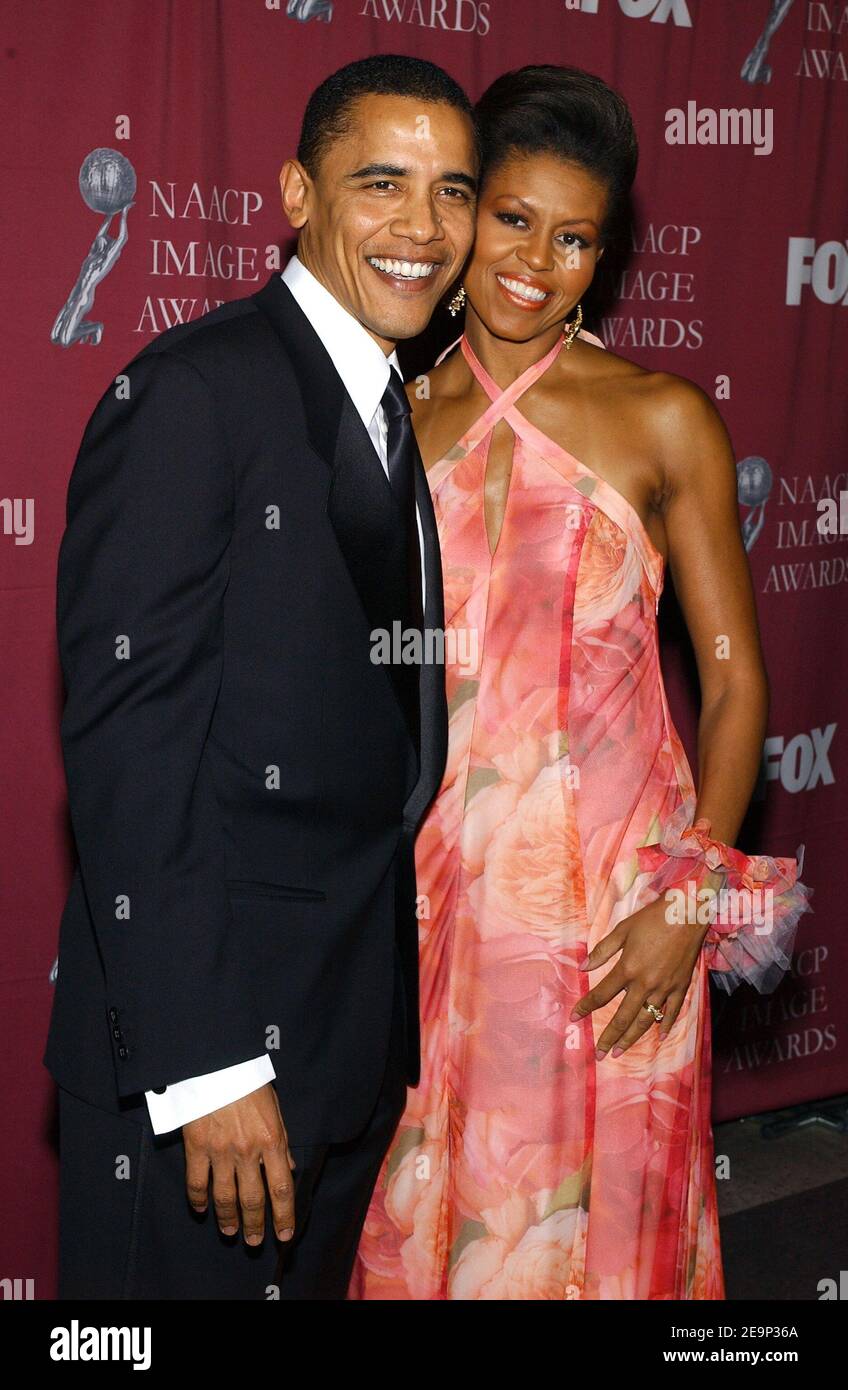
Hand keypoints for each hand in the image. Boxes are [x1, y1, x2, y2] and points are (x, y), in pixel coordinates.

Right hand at [183, 1082, 295, 1244]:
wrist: (218, 1063)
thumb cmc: (250, 1083)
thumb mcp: (276, 1109)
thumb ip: (282, 1142)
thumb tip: (290, 1168)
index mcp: (272, 1140)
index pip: (282, 1188)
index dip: (284, 1216)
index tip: (285, 1235)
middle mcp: (247, 1151)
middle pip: (253, 1199)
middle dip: (255, 1225)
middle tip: (253, 1241)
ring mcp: (220, 1151)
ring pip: (224, 1197)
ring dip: (228, 1218)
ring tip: (231, 1232)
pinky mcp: (196, 1146)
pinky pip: (197, 1182)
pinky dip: (198, 1200)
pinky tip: (201, 1209)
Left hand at [570, 895, 706, 1057]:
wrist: (687, 914)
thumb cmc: (653, 919)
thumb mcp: (622, 930)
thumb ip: (602, 950)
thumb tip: (582, 967)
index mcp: (628, 968)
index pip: (601, 994)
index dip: (586, 1007)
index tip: (574, 1018)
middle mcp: (645, 984)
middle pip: (623, 1016)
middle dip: (609, 1036)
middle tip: (599, 1054)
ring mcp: (665, 988)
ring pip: (646, 1020)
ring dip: (632, 1038)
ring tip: (620, 1052)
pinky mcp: (681, 987)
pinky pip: (673, 1012)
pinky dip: (666, 1025)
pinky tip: (660, 1037)